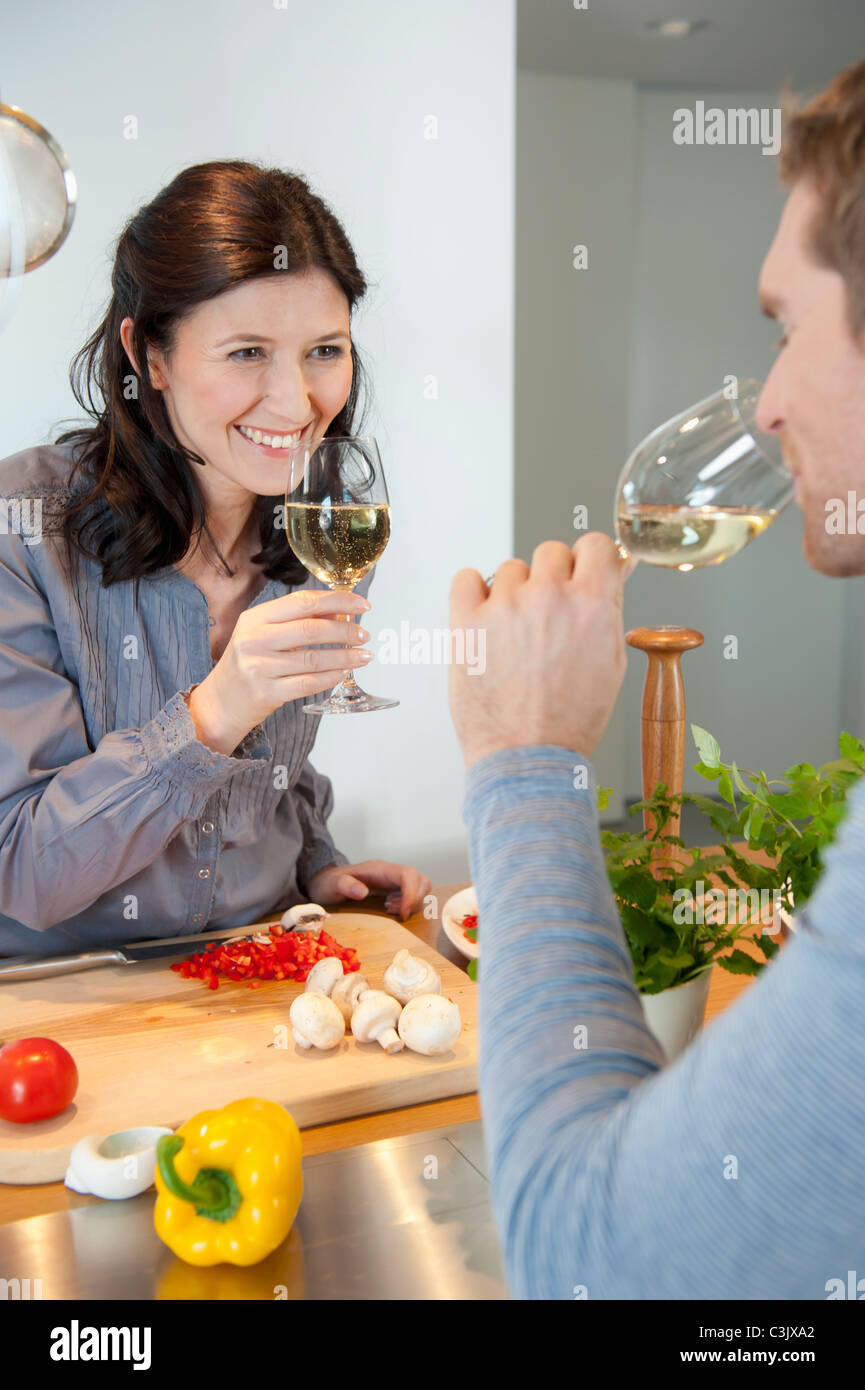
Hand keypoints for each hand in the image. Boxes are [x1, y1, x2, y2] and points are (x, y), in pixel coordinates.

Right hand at [185, 588, 372, 753]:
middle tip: (364, 634)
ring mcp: (259, 667)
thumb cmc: (250, 661)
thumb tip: (341, 612)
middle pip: (310, 629)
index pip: (302, 602)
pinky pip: (307, 684)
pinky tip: (344, 673)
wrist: (222, 699)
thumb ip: (299, 620)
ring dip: (345, 657)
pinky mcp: (267, 693)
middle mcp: (254, 640)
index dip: (337, 601)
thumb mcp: (266, 633)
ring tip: (363, 656)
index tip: (361, 604)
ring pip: (313, 659)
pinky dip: (330, 677)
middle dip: (344, 631)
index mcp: (255, 618)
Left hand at [306, 860, 432, 921]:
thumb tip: (362, 892)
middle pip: (419, 878)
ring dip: (413, 901)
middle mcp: (389, 872)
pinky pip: (412, 893)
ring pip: (420, 885)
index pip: (407, 874)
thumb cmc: (328, 884)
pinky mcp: (392, 888)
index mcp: (379, 869)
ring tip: (392, 911)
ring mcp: (392, 880)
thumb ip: (345, 885)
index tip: (402, 913)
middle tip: (398, 913)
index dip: (411, 893)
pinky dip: (408, 903)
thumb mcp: (331, 886)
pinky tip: (390, 909)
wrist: (325, 883)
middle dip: (416, 899)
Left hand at [449, 534, 634, 768]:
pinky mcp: (467, 622)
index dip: (587, 562)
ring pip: (510, 568)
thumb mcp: (612, 662)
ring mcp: (505, 607)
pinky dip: (473, 592)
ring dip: (514, 592)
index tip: (580, 576)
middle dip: (551, 579)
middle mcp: (549, 597)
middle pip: (550, 551)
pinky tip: (485, 620)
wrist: (529, 758)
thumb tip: (616, 567)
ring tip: (516, 636)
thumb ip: (609, 607)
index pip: (592, 545)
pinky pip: (466, 578)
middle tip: (547, 618)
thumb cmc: (570, 720)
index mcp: (592, 604)